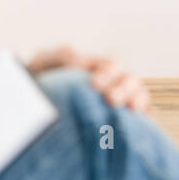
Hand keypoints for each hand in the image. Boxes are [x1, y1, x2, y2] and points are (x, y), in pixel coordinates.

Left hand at [26, 45, 150, 113]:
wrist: (33, 107)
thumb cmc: (41, 82)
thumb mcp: (43, 64)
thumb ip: (60, 56)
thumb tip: (81, 59)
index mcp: (95, 67)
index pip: (111, 65)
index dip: (107, 73)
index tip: (95, 85)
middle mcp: (111, 83)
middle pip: (130, 80)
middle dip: (123, 88)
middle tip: (111, 100)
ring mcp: (118, 101)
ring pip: (139, 95)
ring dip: (138, 100)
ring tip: (130, 110)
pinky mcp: (120, 121)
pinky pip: (141, 118)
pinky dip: (145, 118)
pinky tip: (141, 123)